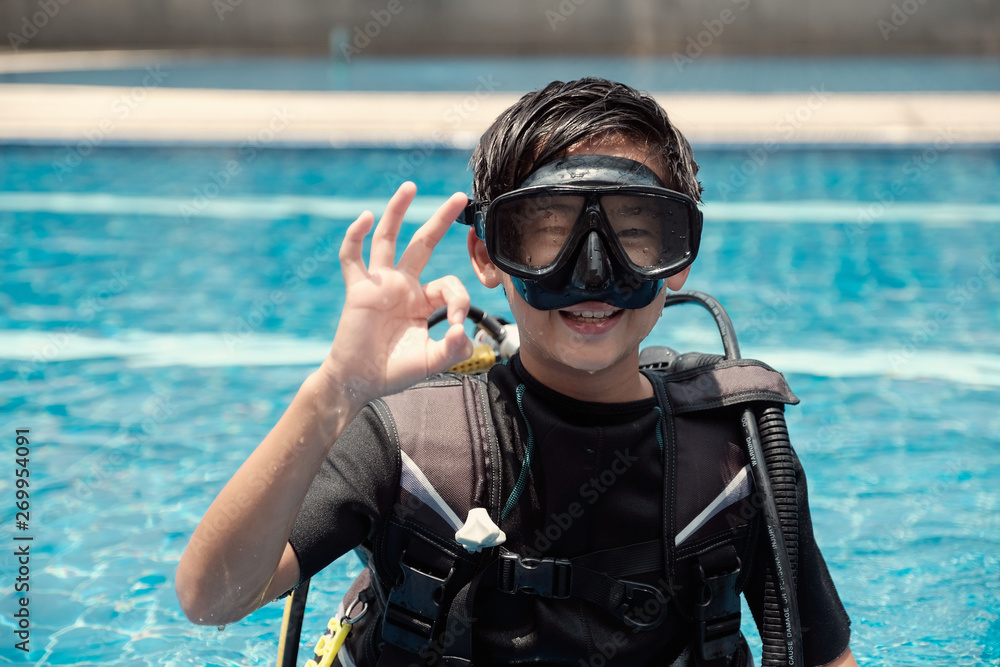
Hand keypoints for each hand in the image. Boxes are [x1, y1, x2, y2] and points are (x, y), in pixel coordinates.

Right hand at [319, 182, 473, 405]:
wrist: (360, 382)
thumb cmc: (395, 371)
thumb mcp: (434, 361)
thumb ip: (455, 348)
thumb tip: (461, 329)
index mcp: (423, 301)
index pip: (448, 284)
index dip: (459, 300)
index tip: (456, 325)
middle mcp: (403, 286)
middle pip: (423, 243)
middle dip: (441, 220)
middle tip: (459, 197)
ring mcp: (379, 283)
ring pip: (388, 239)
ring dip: (397, 212)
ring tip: (410, 187)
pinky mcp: (358, 288)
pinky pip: (352, 257)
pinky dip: (355, 236)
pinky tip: (364, 217)